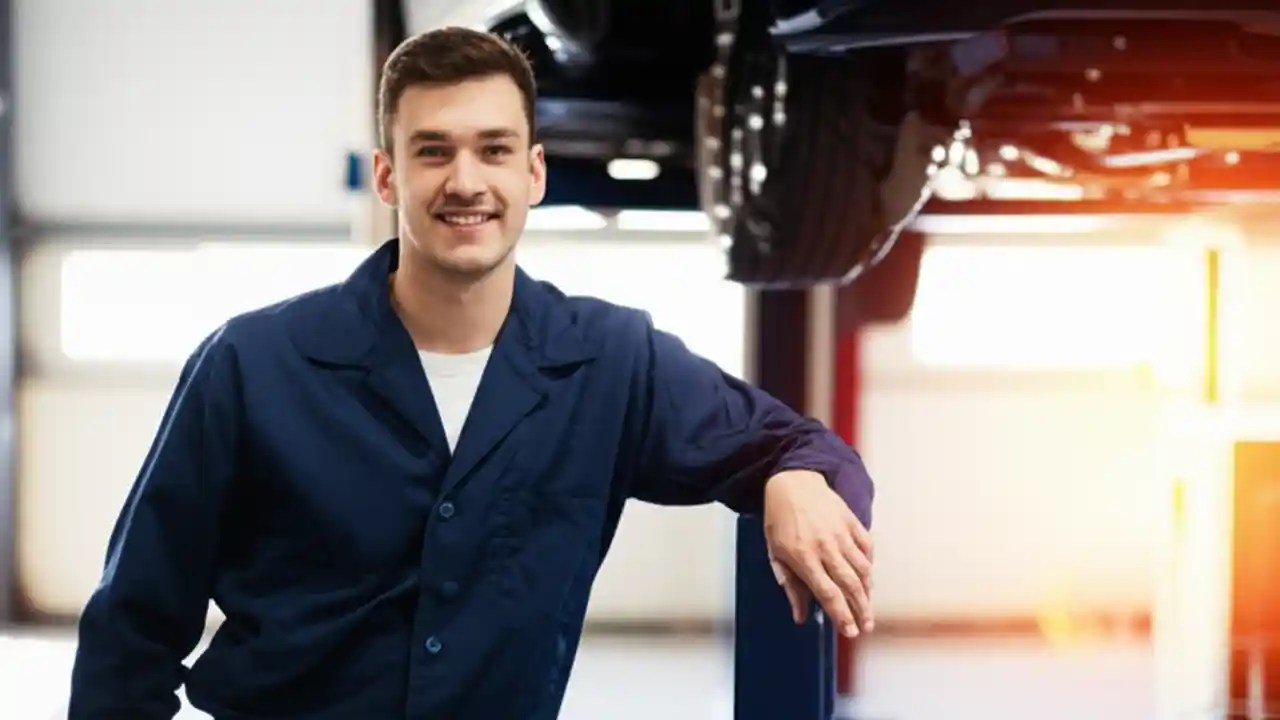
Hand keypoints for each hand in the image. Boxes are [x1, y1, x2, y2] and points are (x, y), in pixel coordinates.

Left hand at [763, 469, 873, 637]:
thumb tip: (800, 616)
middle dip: (861, 610)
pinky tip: (867, 577)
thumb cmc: (779, 519)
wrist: (792, 481)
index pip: (829, 594)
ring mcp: (840, 533)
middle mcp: (825, 546)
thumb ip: (790, 585)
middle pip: (850, 586)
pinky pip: (866, 548)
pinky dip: (869, 564)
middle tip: (866, 626)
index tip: (850, 632)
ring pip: (863, 569)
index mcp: (803, 556)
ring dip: (868, 592)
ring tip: (867, 608)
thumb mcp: (775, 553)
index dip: (842, 616)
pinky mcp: (851, 521)